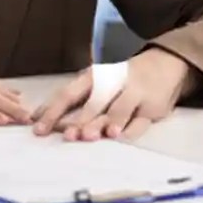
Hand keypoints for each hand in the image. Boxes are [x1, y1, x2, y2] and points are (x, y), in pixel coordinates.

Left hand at [32, 49, 193, 141]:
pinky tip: (119, 137)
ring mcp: (134, 95)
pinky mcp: (152, 108)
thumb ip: (72, 102)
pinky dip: (129, 130)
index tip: (38, 128)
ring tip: (92, 136)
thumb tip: (38, 118)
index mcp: (93, 77)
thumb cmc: (121, 79)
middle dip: (80, 120)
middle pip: (94, 103)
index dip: (53, 111)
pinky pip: (139, 122)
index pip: (69, 93)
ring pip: (117, 111)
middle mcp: (113, 83)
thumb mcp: (97, 83)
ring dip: (104, 124)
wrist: (164, 65)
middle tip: (67, 135)